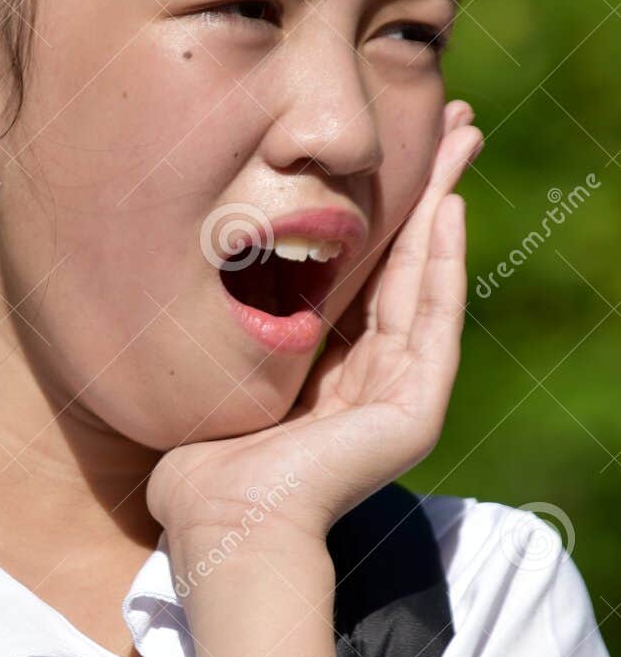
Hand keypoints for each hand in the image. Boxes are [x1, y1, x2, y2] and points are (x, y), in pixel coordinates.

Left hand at [148, 101, 482, 552]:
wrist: (220, 526)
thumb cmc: (198, 469)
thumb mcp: (216, 379)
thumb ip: (229, 335)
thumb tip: (198, 275)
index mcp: (326, 382)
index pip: (362, 283)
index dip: (378, 219)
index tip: (387, 158)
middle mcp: (371, 387)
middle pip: (405, 272)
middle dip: (425, 197)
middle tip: (448, 130)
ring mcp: (400, 401)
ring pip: (426, 286)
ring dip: (443, 211)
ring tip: (459, 145)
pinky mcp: (415, 414)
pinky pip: (432, 323)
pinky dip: (442, 265)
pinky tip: (446, 209)